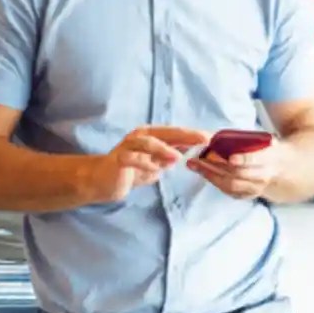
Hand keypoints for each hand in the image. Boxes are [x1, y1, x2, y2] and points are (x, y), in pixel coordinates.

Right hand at [85, 126, 210, 203]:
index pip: (175, 133)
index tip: (211, 138)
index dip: (193, 134)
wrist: (102, 180)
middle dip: (185, 135)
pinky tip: (156, 170)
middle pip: (165, 132)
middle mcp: (140, 136)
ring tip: (178, 157)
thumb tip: (190, 148)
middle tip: (203, 139)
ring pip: (147, 142)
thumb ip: (170, 155)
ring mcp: (128, 146)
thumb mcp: (155, 163)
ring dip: (163, 148)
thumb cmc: (130, 170)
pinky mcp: (118, 159)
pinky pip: (132, 158)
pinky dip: (145, 162)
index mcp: (150, 135)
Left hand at [187, 139, 287, 199]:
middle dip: (215, 168)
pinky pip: (231, 192)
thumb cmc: (268, 149)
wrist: (285, 168)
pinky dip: (216, 183)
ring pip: (232, 186)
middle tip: (197, 159)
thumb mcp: (264, 140)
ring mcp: (256, 188)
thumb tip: (216, 136)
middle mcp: (263, 175)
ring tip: (194, 166)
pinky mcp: (249, 195)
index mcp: (269, 158)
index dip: (243, 159)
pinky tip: (204, 173)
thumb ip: (245, 140)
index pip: (255, 160)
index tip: (230, 158)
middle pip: (238, 175)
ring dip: (211, 176)